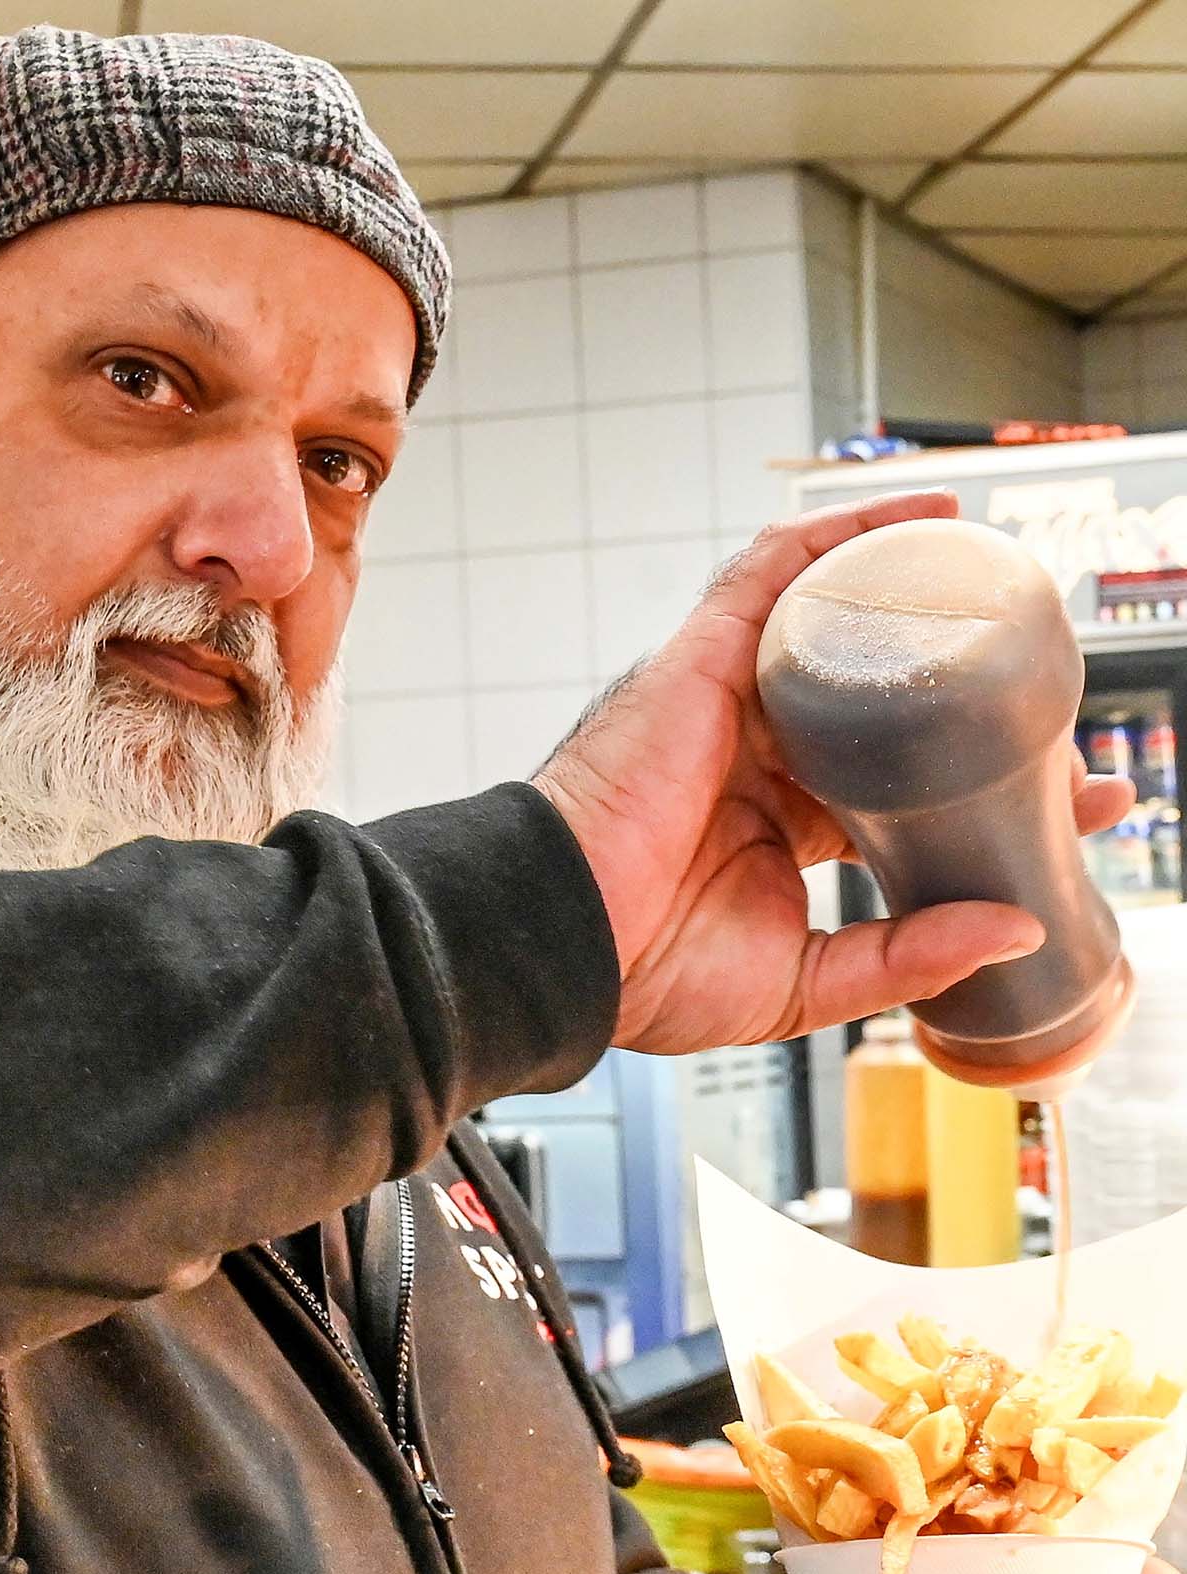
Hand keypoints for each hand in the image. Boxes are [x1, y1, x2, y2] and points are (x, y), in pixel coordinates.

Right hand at [530, 489, 1138, 1055]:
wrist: (561, 941)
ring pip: (836, 624)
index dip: (995, 790)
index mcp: (780, 828)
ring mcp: (734, 703)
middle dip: (976, 695)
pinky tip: (915, 519)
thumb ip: (909, 956)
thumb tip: (1017, 925)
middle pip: (888, 704)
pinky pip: (776, 574)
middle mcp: (760, 755)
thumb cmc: (641, 970)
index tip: (1081, 797)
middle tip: (1063, 699)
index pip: (909, 791)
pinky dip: (841, 538)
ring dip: (916, 592)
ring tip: (999, 574)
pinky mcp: (703, 660)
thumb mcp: (806, 983)